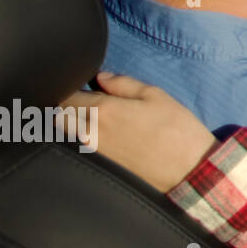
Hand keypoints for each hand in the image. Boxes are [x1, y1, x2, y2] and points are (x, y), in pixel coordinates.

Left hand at [74, 72, 217, 193]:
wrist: (186, 169)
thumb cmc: (176, 128)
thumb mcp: (156, 96)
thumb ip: (124, 84)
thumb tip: (101, 78)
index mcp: (102, 110)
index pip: (68, 95)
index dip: (72, 87)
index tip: (85, 85)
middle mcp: (89, 131)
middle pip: (60, 117)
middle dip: (68, 106)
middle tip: (86, 99)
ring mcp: (91, 151)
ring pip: (67, 133)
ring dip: (72, 122)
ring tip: (92, 116)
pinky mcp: (98, 165)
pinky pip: (78, 146)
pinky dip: (80, 137)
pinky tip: (101, 134)